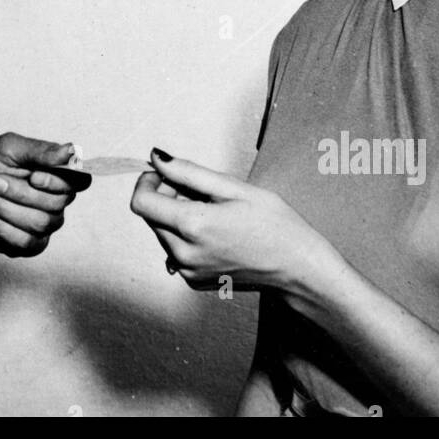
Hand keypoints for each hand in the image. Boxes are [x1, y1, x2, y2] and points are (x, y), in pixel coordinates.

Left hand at [0, 133, 89, 255]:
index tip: (32, 176)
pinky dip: (0, 227)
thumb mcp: (7, 147)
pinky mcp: (26, 245)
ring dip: (5, 209)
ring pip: (39, 225)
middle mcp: (55, 201)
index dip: (57, 182)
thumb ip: (39, 150)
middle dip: (19, 194)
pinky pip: (24, 243)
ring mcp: (42, 225)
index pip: (78, 182)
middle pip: (56, 205)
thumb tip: (71, 151)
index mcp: (55, 174)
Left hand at [129, 148, 340, 294]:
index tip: (166, 174)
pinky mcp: (194, 281)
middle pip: (151, 216)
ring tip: (214, 213)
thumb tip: (157, 157)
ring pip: (162, 233)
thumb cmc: (274, 224)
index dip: (148, 182)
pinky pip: (174, 251)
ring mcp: (188, 271)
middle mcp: (184, 253)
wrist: (297, 268)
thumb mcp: (233, 187)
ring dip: (176, 217)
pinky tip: (215, 233)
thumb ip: (188, 172)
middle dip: (166, 197)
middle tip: (202, 191)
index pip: (140, 202)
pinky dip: (186, 237)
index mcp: (193, 226)